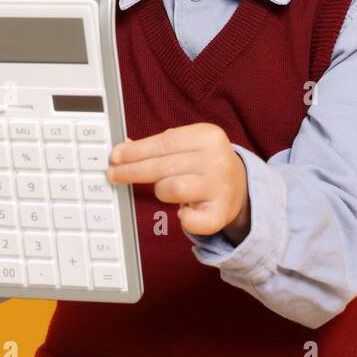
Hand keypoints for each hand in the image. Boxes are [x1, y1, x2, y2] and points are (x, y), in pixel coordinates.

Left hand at [106, 123, 249, 241]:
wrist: (242, 187)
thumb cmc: (206, 164)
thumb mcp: (188, 145)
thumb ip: (158, 145)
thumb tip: (123, 148)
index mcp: (208, 136)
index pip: (163, 142)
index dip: (136, 151)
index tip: (115, 156)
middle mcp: (217, 159)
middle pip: (163, 165)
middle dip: (133, 171)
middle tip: (114, 174)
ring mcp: (221, 187)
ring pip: (172, 189)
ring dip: (162, 190)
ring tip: (167, 189)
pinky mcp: (221, 214)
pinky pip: (190, 221)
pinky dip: (184, 219)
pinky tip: (185, 212)